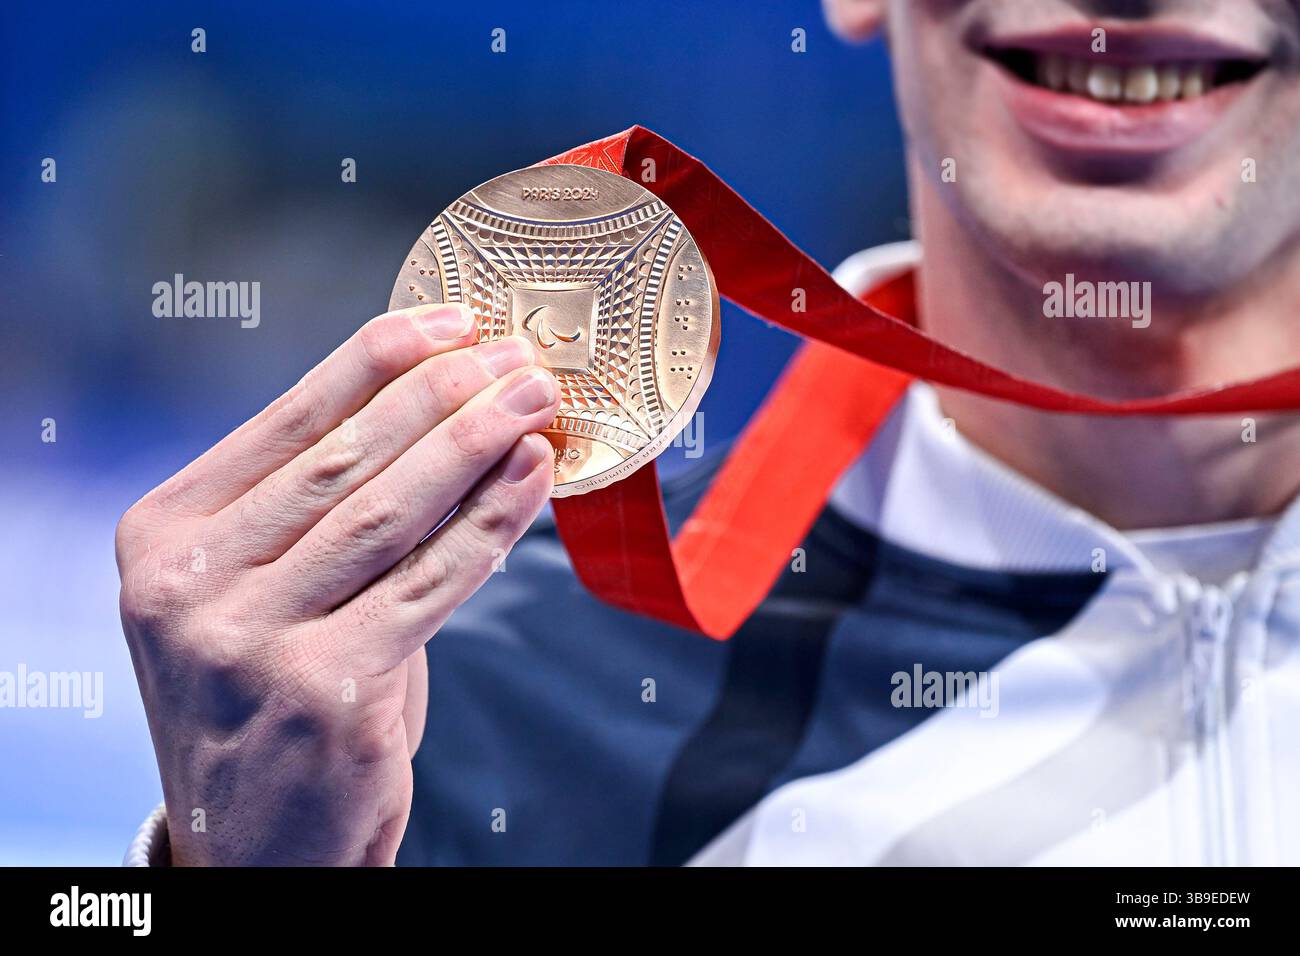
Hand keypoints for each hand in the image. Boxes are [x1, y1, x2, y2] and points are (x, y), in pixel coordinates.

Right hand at [115, 303, 558, 864]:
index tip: (450, 320)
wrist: (254, 843)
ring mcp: (249, 640)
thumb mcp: (255, 592)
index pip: (286, 422)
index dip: (376, 361)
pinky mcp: (324, 690)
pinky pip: (431, 585)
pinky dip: (490, 524)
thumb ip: (316, 510)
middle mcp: (188, 584)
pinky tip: (530, 480)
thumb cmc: (266, 698)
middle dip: (442, 398)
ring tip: (534, 404)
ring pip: (388, 514)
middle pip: (343, 461)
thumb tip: (434, 408)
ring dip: (474, 447)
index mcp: (163, 536)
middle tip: (514, 358)